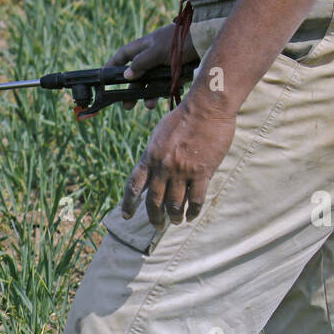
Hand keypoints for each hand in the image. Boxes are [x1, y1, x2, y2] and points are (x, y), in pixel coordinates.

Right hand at [106, 25, 196, 109]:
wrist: (206, 39)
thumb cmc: (180, 40)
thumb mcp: (157, 52)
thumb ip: (141, 64)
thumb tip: (126, 75)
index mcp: (145, 45)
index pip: (124, 55)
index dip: (113, 64)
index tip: (104, 76)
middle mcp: (153, 54)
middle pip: (137, 74)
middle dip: (132, 90)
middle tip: (127, 105)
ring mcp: (165, 62)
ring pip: (152, 81)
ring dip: (148, 94)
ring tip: (148, 106)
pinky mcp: (177, 70)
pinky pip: (167, 83)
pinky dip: (164, 91)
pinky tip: (164, 97)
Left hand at [121, 93, 235, 225]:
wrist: (206, 107)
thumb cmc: (183, 117)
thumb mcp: (159, 135)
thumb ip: (153, 155)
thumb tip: (149, 171)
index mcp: (150, 157)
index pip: (134, 186)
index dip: (129, 203)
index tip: (127, 215)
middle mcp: (163, 167)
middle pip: (154, 201)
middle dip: (155, 217)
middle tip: (158, 226)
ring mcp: (182, 171)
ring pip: (175, 204)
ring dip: (174, 217)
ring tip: (176, 222)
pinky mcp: (202, 172)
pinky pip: (195, 199)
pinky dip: (193, 211)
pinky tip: (192, 215)